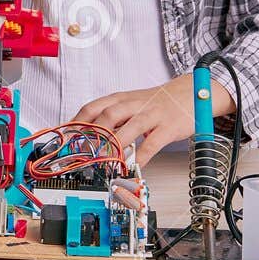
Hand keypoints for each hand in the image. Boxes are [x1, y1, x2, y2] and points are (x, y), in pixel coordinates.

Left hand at [73, 73, 234, 165]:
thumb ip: (112, 118)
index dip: (77, 123)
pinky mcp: (168, 127)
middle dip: (92, 134)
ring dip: (113, 145)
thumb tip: (87, 136)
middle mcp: (133, 104)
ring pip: (128, 127)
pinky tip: (133, 167)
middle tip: (83, 152)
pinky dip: (141, 156)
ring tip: (103, 161)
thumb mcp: (130, 104)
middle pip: (107, 115)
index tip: (66, 139)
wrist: (191, 92)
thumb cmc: (156, 102)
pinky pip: (152, 143)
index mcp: (120, 98)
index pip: (92, 108)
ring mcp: (151, 115)